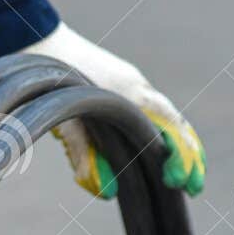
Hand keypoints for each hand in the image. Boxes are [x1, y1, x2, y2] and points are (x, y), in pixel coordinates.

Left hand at [22, 23, 205, 197]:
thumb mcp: (66, 121)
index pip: (171, 130)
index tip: (177, 182)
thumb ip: (86, 155)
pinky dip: (163, 131)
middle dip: (190, 157)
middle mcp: (139, 87)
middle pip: (178, 124)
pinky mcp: (122, 82)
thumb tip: (108, 193)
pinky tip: (158, 148)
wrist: (40, 40)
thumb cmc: (52, 81)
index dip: (179, 158)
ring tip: (181, 173)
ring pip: (168, 116)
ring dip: (180, 146)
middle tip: (193, 188)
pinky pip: (151, 110)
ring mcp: (132, 82)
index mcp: (132, 95)